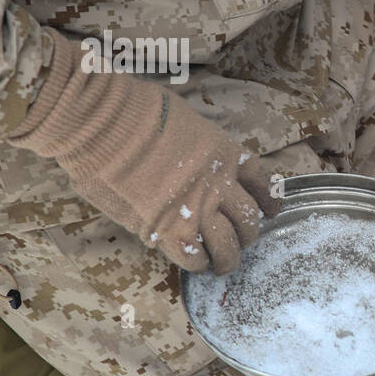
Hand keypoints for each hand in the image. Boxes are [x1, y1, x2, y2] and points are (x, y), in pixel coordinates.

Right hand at [9, 35, 279, 273]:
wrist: (103, 123)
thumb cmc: (134, 112)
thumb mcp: (185, 122)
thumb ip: (196, 147)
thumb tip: (189, 159)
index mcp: (225, 154)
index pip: (262, 182)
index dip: (269, 200)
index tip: (271, 210)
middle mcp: (219, 183)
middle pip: (249, 219)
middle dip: (247, 234)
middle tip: (238, 241)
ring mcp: (197, 208)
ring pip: (229, 245)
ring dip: (228, 257)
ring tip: (222, 263)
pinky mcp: (169, 229)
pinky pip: (195, 257)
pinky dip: (198, 263)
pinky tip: (195, 261)